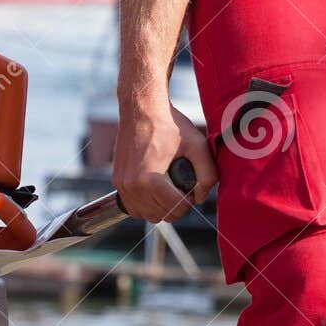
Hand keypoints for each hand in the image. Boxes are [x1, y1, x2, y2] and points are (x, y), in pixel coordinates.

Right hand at [112, 93, 217, 222]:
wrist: (142, 109)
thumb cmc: (169, 125)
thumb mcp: (198, 145)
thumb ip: (208, 175)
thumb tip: (200, 198)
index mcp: (149, 180)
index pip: (175, 209)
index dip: (189, 201)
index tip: (192, 187)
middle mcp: (132, 186)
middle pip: (162, 215)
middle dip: (177, 205)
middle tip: (182, 187)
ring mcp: (122, 185)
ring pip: (146, 215)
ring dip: (161, 208)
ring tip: (170, 189)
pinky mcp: (117, 182)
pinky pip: (133, 208)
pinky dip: (146, 206)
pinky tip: (156, 192)